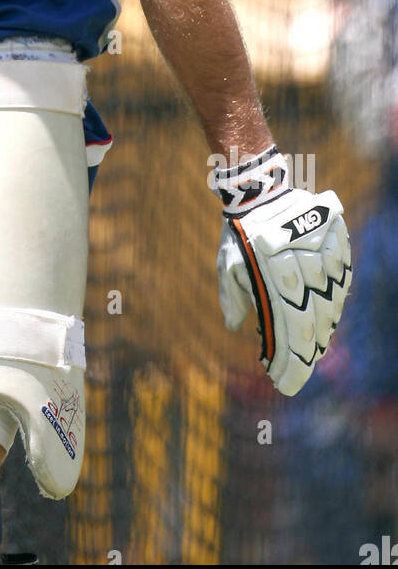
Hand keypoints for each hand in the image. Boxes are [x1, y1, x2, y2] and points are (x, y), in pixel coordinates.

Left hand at [213, 149, 350, 395]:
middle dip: (306, 351)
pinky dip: (336, 299)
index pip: (289, 328)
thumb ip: (233, 297)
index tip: (283, 382)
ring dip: (324, 328)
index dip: (289, 360)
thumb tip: (236, 328)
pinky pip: (341, 277)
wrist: (259, 186)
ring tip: (314, 349)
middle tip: (299, 369)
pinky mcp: (335, 239)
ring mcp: (322, 251)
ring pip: (332, 300)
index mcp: (272, 274)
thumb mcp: (227, 264)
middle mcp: (302, 265)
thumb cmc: (238, 231)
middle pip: (314, 319)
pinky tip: (329, 316)